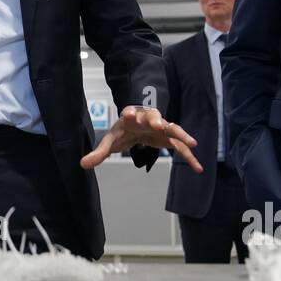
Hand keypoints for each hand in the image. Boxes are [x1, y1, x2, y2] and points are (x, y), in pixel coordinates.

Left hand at [79, 105, 201, 171]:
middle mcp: (148, 119)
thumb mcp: (110, 141)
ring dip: (181, 135)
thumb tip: (82, 165)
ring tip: (192, 143)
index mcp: (131, 117)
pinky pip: (180, 147)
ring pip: (173, 129)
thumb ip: (99, 153)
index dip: (129, 112)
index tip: (128, 113)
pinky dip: (189, 156)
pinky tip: (197, 168)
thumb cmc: (123, 130)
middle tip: (159, 124)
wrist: (136, 125)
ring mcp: (161, 127)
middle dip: (157, 120)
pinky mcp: (169, 138)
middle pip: (154, 116)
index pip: (129, 112)